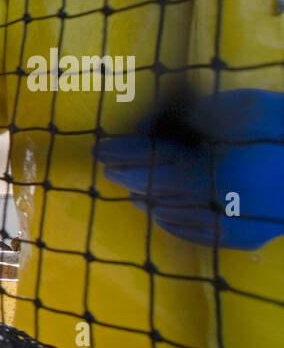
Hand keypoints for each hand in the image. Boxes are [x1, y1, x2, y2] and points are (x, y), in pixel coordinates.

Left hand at [94, 87, 283, 249]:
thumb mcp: (239, 109)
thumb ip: (193, 117)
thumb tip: (154, 125)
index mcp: (210, 172)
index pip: (150, 164)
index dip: (122, 154)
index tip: (101, 147)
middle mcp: (215, 205)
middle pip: (156, 191)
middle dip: (130, 175)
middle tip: (110, 165)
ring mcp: (230, 226)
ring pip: (171, 215)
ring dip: (147, 199)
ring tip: (130, 187)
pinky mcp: (246, 237)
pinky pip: (195, 233)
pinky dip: (171, 221)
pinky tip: (159, 212)